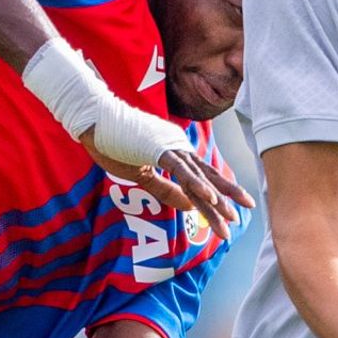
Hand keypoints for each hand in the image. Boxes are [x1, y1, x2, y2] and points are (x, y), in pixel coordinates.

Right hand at [98, 134, 251, 233]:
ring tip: (231, 217)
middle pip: (208, 178)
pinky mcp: (158, 150)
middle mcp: (179, 150)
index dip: (218, 197)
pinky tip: (209, 199)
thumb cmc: (113, 144)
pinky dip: (196, 185)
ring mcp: (171, 148)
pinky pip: (181, 171)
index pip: (202, 180)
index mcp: (176, 155)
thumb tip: (189, 207)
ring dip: (215, 200)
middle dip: (226, 199)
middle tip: (244, 216)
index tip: (231, 214)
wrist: (94, 120)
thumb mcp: (141, 175)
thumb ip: (165, 190)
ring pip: (198, 179)